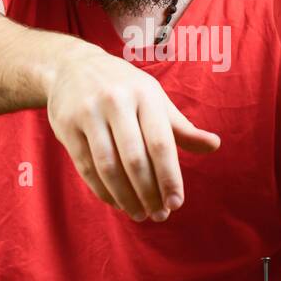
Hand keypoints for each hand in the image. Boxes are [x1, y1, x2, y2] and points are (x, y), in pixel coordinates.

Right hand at [45, 45, 220, 221]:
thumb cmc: (124, 87)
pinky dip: (103, 190)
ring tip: (139, 214)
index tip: (176, 204)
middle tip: (158, 215)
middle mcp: (116, 101)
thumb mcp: (154, 98)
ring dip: (126, 197)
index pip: (161, 144)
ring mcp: (88, 113)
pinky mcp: (65, 126)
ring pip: (108, 166)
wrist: (72, 65)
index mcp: (145, 95)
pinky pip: (86, 167)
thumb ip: (181, 127)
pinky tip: (117, 203)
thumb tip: (214, 145)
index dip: (169, 178)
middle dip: (149, 193)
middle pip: (134, 159)